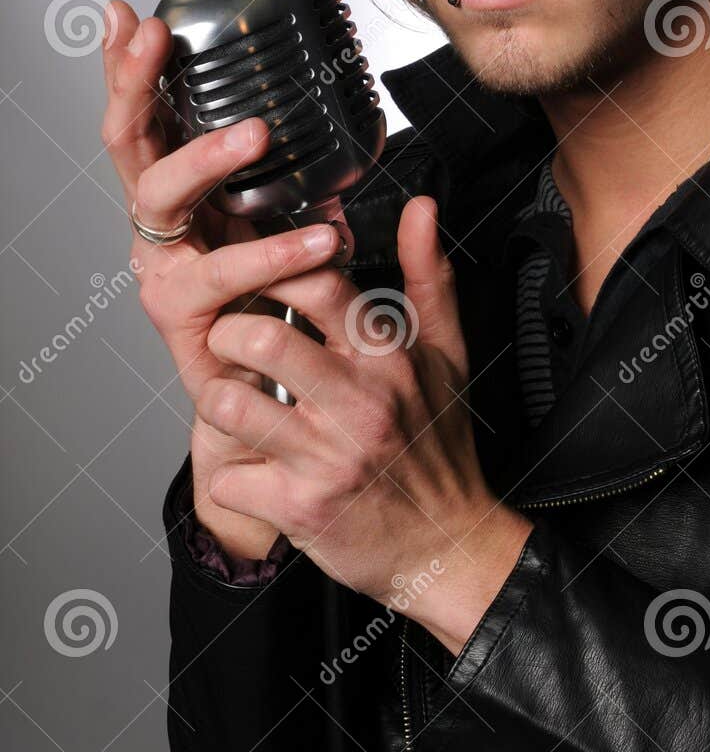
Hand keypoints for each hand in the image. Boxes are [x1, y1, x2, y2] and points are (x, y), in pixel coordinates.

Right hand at [99, 1, 350, 557]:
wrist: (288, 430)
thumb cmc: (294, 326)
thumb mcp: (316, 238)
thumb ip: (323, 187)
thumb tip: (356, 138)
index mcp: (193, 201)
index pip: (154, 121)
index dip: (136, 71)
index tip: (136, 16)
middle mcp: (168, 234)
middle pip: (131, 148)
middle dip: (135, 89)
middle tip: (161, 47)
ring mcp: (166, 277)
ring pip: (160, 205)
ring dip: (204, 163)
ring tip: (256, 136)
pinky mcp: (185, 325)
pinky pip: (216, 281)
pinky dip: (269, 256)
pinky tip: (320, 239)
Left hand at [196, 194, 533, 653]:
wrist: (448, 546)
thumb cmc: (438, 444)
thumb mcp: (443, 355)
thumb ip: (426, 275)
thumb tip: (419, 205)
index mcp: (389, 357)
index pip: (317, 283)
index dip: (272, 271)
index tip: (258, 279)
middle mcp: (361, 402)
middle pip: (260, 338)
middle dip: (228, 333)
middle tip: (231, 342)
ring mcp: (329, 457)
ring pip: (228, 403)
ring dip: (218, 401)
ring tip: (235, 402)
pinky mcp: (302, 509)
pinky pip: (227, 479)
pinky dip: (230, 478)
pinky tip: (254, 472)